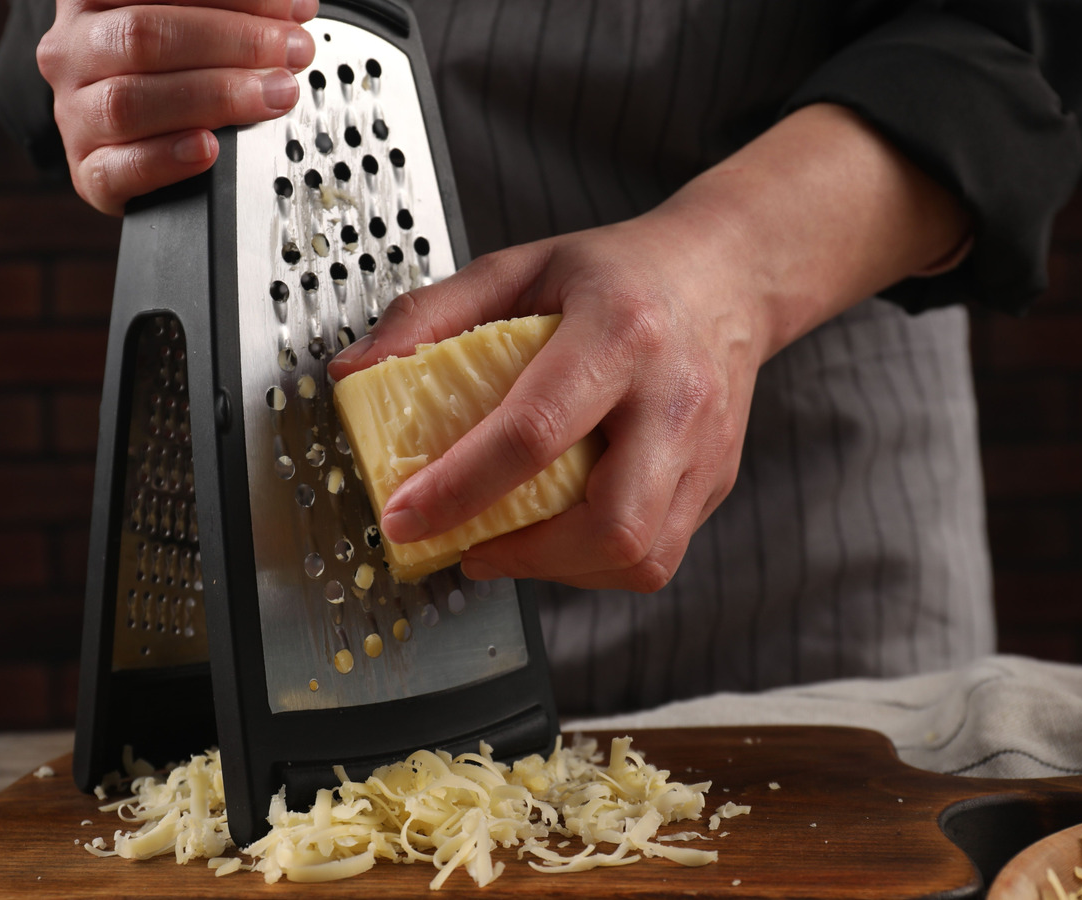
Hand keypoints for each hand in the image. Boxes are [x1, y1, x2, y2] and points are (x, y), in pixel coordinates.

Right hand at [37, 0, 318, 214]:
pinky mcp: (86, 170)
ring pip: (129, 101)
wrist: (117, 138)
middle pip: (143, 35)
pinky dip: (167, 159)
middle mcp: (74, 50)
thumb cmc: (160, 69)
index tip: (291, 7)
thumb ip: (227, 12)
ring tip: (272, 96)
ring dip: (214, 97)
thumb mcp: (186, 21)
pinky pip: (116, 168)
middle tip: (292, 52)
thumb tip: (292, 8)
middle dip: (233, 42)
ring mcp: (74, 113)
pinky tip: (207, 148)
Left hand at [327, 104, 968, 591]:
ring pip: (641, 556)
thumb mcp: (519, 267)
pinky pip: (659, 555)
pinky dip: (598, 563)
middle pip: (611, 521)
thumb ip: (430, 314)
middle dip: (526, 556)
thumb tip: (354, 374)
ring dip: (562, 569)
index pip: (534, 432)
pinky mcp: (715, 482)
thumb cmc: (618, 272)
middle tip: (468, 546)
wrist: (728, 275)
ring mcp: (705, 448)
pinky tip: (563, 534)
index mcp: (618, 332)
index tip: (406, 517)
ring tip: (513, 544)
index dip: (461, 489)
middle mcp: (672, 398)